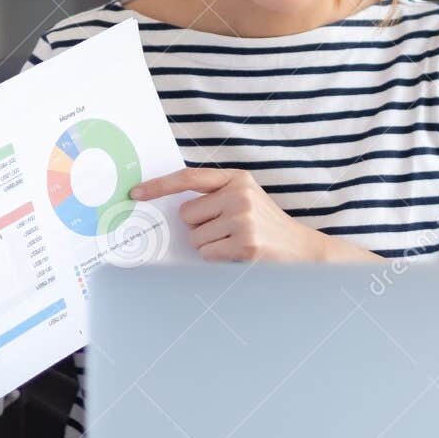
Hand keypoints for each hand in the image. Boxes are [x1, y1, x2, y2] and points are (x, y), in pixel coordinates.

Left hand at [130, 168, 378, 262]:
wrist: (302, 249)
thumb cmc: (266, 227)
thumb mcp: (244, 200)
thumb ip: (214, 197)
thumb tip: (171, 210)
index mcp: (237, 179)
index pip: (189, 178)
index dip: (159, 186)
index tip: (136, 193)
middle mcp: (240, 194)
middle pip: (187, 215)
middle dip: (199, 228)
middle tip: (226, 232)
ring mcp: (243, 218)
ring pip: (196, 238)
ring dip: (209, 247)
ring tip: (236, 243)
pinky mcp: (245, 243)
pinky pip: (208, 254)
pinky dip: (218, 259)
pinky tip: (239, 254)